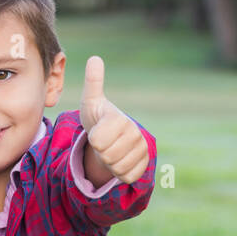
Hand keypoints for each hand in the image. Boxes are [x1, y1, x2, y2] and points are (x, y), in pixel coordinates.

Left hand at [79, 55, 148, 183]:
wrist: (112, 138)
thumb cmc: (98, 119)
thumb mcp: (91, 102)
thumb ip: (93, 82)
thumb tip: (95, 58)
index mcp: (120, 119)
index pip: (98, 141)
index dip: (93, 140)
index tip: (97, 131)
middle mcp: (135, 133)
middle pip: (107, 156)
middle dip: (100, 153)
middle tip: (104, 143)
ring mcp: (142, 150)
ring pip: (117, 168)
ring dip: (109, 164)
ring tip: (111, 151)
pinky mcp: (145, 165)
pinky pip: (126, 177)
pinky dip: (119, 173)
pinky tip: (120, 161)